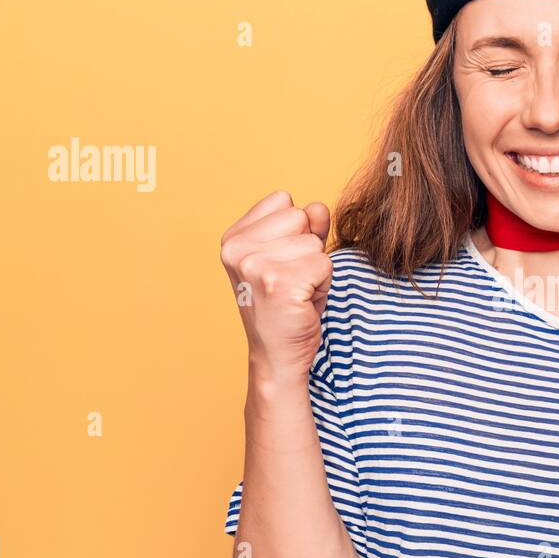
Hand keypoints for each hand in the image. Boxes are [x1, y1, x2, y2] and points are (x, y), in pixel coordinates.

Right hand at [219, 190, 332, 380]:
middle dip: (308, 250)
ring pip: (314, 242)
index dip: (295, 231)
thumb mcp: (293, 258)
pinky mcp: (278, 283)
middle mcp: (237, 249)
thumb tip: (317, 207)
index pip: (283, 201)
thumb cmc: (287, 307)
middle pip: (301, 217)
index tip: (283, 263)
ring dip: (317, 270)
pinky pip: (324, 263)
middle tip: (294, 282)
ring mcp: (255, 266)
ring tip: (298, 293)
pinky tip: (303, 303)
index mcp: (233, 238)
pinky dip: (323, 285)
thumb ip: (306, 227)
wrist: (277, 356)